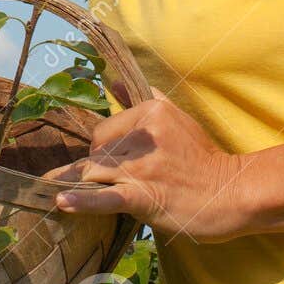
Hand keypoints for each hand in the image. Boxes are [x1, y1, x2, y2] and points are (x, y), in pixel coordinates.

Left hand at [46, 91, 251, 242]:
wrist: (230, 193)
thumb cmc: (202, 158)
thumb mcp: (177, 118)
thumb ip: (145, 97)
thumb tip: (115, 82)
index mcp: (151, 112)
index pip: (104, 130)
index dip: (103, 149)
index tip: (116, 164)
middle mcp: (143, 136)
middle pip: (96, 152)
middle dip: (96, 169)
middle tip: (110, 184)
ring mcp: (142, 167)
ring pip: (95, 172)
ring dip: (79, 184)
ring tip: (53, 188)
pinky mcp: (143, 196)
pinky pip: (105, 197)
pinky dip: (82, 201)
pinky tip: (62, 202)